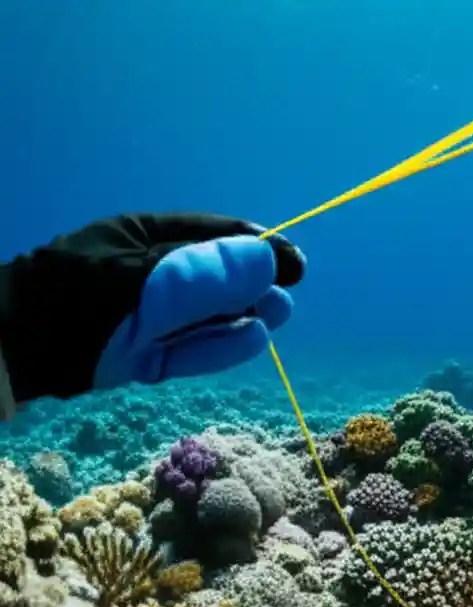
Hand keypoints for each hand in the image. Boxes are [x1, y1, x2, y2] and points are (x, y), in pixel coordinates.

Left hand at [0, 212, 304, 404]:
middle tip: (284, 301)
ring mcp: (140, 317)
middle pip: (214, 278)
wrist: (6, 355)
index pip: (214, 236)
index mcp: (144, 239)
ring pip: (204, 316)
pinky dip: (217, 348)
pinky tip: (249, 341)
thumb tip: (269, 257)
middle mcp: (147, 274)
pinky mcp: (136, 355)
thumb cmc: (73, 306)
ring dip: (240, 318)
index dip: (259, 248)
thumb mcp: (145, 283)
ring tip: (272, 321)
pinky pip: (187, 349)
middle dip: (252, 287)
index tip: (296, 265)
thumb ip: (208, 275)